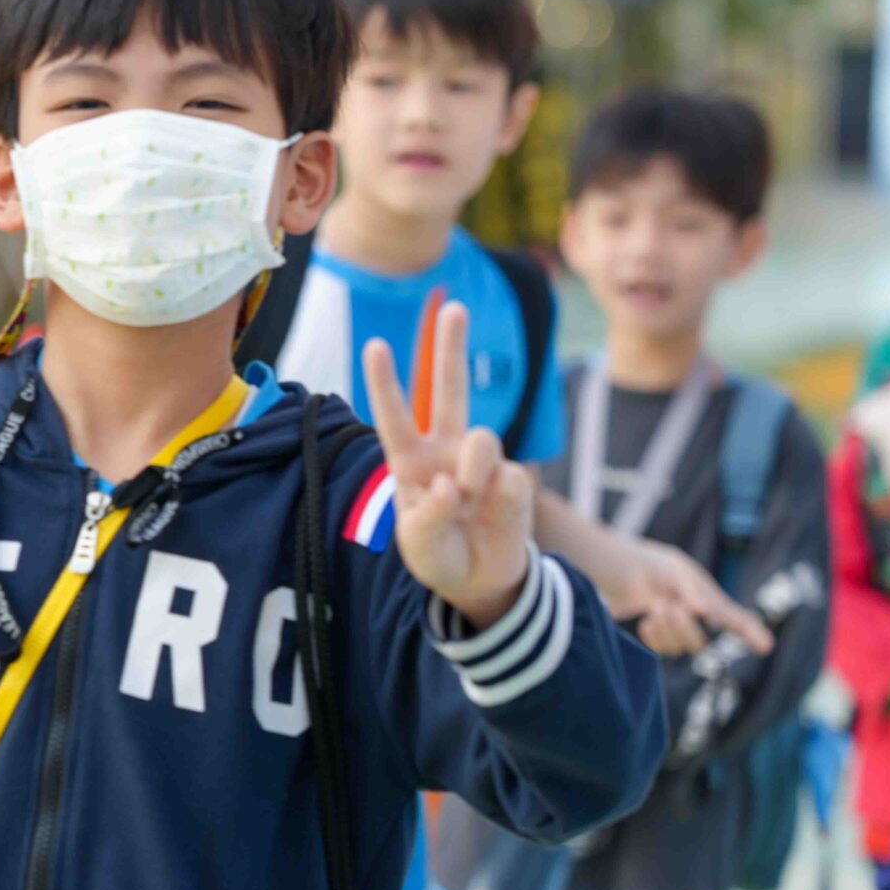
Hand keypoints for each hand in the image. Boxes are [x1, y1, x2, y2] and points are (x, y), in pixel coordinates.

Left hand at [362, 302, 533, 625]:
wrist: (480, 582)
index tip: (376, 344)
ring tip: (467, 505)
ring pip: (483, 441)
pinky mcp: (514, 480)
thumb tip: (448, 486)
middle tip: (454, 307)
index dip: (386, 382)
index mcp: (410, 461)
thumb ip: (426, 516)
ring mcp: (480, 463)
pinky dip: (499, 502)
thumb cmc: (437, 555)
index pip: (395, 417)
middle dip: (452, 348)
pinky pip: (510, 479)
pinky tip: (492, 518)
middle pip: (450, 391)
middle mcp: (445, 451)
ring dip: (473, 473)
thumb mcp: (417, 544)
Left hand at [612, 538, 774, 656]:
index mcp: (710, 602)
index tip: (766, 646)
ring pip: (679, 648)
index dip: (752, 634)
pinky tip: (646, 619)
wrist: (619, 568)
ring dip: (665, 629)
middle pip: (701, 644)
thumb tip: (703, 612)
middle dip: (684, 628)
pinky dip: (653, 635)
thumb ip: (691, 590)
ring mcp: (676, 632)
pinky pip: (660, 649)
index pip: (736, 621)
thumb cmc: (653, 565)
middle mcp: (697, 621)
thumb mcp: (677, 570)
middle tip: (667, 605)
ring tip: (655, 606)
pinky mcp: (655, 638)